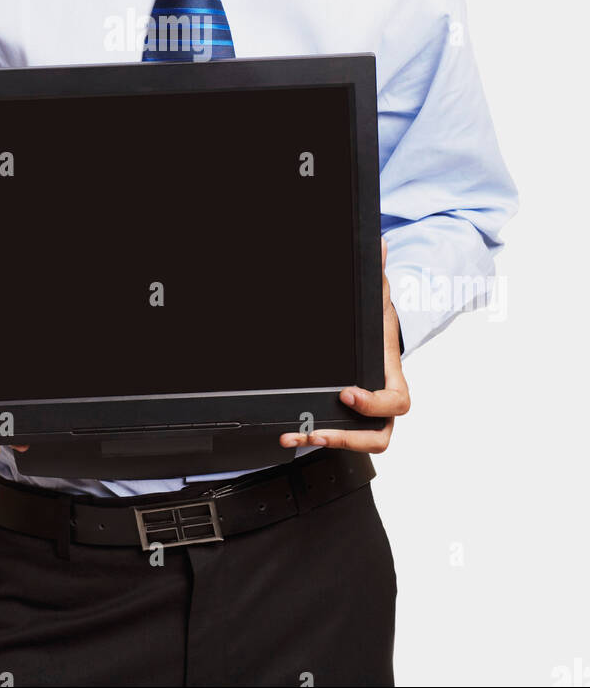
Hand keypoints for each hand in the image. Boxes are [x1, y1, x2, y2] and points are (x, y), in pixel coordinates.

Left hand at [278, 237, 409, 454]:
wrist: (378, 343)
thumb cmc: (380, 329)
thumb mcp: (378, 302)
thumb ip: (377, 277)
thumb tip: (380, 245)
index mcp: (392, 376)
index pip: (396, 402)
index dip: (374, 404)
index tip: (348, 394)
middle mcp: (383, 402)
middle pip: (381, 435)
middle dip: (351, 437)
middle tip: (322, 430)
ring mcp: (369, 415)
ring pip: (362, 442)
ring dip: (330, 442)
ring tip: (302, 435)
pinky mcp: (350, 420)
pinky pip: (339, 436)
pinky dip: (314, 438)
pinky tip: (291, 435)